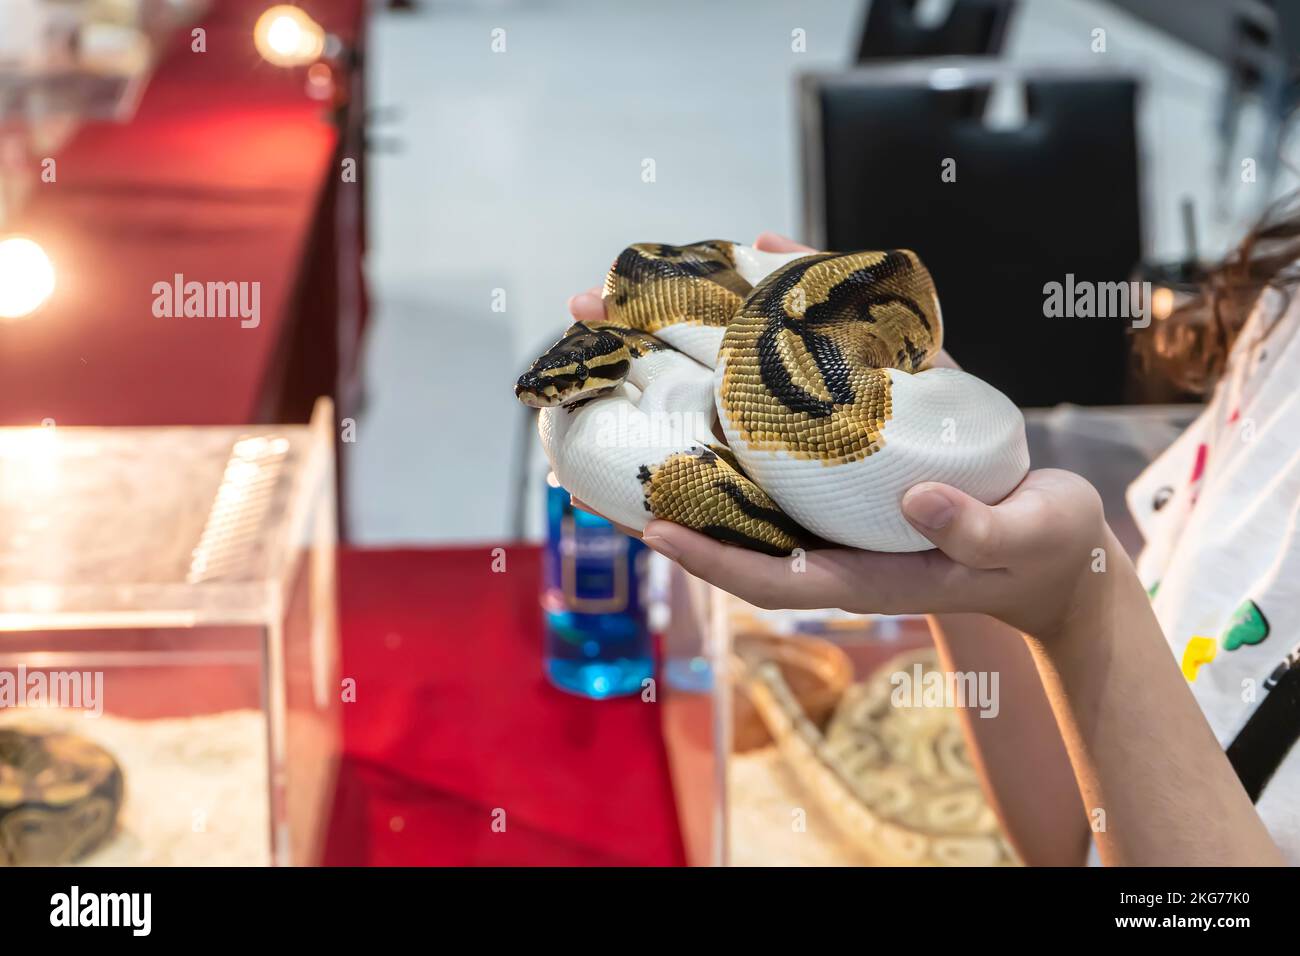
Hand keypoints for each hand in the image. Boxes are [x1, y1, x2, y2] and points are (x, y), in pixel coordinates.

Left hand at [571, 233, 1113, 640]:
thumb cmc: (1040, 553)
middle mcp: (829, 507)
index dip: (708, 553)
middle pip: (732, 474)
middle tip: (590, 368)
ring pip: (757, 406)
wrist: (1057, 530)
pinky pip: (819, 360)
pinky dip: (793, 310)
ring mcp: (843, 457)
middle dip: (660, 428)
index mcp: (854, 561)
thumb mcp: (1017, 544)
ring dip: (700, 352)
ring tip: (636, 301)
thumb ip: (972, 530)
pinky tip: (764, 256)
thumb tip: (917, 495)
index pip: (765, 567)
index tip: (649, 526)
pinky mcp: (872, 412)